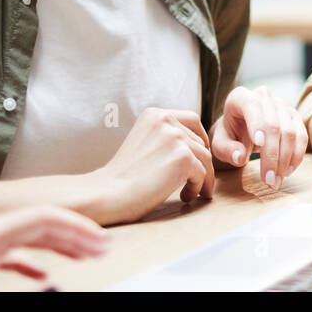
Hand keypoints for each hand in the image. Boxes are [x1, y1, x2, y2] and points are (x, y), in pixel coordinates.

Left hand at [0, 206, 107, 283]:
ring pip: (30, 238)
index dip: (77, 226)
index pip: (43, 217)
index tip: (100, 240)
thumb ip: (13, 285)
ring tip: (86, 256)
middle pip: (41, 225)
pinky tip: (45, 275)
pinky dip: (32, 262)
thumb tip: (53, 287)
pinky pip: (10, 254)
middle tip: (103, 248)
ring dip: (60, 246)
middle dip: (76, 235)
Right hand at [88, 107, 214, 223]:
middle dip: (200, 163)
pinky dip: (198, 188)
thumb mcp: (145, 143)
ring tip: (189, 193)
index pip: (192, 120)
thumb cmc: (124, 176)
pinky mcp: (183, 158)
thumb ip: (165, 137)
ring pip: (205, 159)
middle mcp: (166, 120)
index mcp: (155, 114)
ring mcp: (175, 138)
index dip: (200, 139)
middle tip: (193, 182)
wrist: (106, 194)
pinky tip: (185, 197)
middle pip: (200, 142)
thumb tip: (201, 145)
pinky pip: (202, 174)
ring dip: (201, 178)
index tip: (198, 157)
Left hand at [210, 86, 306, 189]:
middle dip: (272, 155)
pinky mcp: (294, 117)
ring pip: (290, 131)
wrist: (240, 130)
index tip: (259, 144)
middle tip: (269, 180)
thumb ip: (226, 150)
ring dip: (286, 160)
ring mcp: (282, 106)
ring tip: (277, 180)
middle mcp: (264, 97)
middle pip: (274, 124)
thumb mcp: (219, 144)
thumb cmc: (229, 136)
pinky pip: (302, 136)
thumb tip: (240, 157)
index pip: (252, 106)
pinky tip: (287, 171)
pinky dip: (296, 156)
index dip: (258, 124)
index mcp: (240, 97)